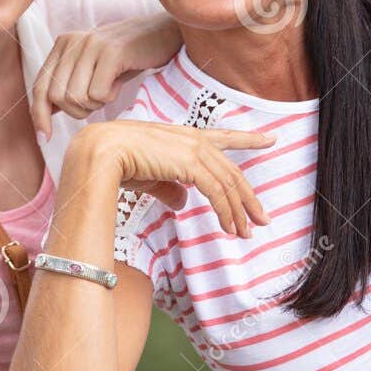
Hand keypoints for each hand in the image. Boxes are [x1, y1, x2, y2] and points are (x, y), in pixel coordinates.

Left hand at [29, 14, 180, 138]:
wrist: (163, 33)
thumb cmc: (128, 58)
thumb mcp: (92, 68)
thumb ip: (68, 85)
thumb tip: (43, 113)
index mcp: (63, 45)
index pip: (39, 87)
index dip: (39, 115)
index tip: (45, 138)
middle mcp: (72, 41)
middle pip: (57, 98)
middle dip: (77, 110)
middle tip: (99, 99)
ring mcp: (91, 45)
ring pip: (76, 98)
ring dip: (96, 104)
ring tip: (111, 87)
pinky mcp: (111, 52)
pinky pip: (98, 94)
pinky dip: (111, 97)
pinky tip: (120, 81)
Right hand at [80, 120, 274, 238]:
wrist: (100, 152)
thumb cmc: (115, 162)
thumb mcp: (148, 176)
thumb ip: (168, 188)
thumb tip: (182, 203)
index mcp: (184, 137)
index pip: (223, 138)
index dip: (248, 139)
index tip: (270, 139)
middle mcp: (193, 140)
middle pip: (231, 171)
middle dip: (248, 197)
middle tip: (261, 220)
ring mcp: (193, 149)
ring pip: (228, 183)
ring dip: (239, 211)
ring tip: (246, 233)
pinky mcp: (191, 163)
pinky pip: (217, 191)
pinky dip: (226, 211)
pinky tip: (229, 227)